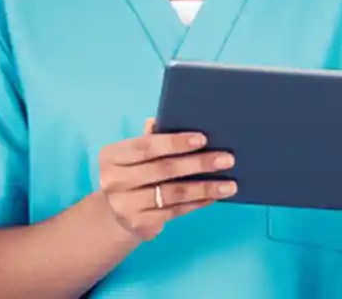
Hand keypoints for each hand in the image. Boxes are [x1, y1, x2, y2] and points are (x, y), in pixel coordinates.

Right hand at [96, 119, 236, 240]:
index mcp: (112, 156)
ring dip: (204, 188)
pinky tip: (214, 196)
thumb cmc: (133, 173)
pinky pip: (175, 211)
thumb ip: (153, 137)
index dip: (175, 142)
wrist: (115, 213)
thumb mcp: (135, 154)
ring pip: (172, 193)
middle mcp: (114, 180)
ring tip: (230, 184)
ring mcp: (125, 205)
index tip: (203, 139)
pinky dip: (198, 203)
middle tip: (227, 159)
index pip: (146, 146)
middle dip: (198, 163)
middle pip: (163, 169)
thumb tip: (175, 118)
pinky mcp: (140, 224)